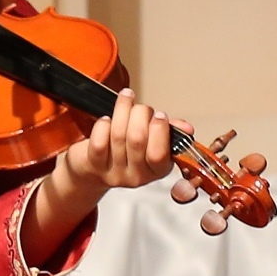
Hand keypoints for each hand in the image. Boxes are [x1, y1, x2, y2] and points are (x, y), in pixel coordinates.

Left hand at [27, 89, 181, 263]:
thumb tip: (186, 128)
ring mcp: (113, 173)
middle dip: (140, 115)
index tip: (158, 115)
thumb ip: (169, 133)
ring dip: (122, 111)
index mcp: (157, 170)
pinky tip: (106, 118)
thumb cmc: (126, 150)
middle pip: (138, 139)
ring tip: (125, 99)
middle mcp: (136, 176)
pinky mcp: (92, 166)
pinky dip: (103, 125)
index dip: (160, 130)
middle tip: (138, 107)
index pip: (160, 154)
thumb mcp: (152, 143)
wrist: (91, 170)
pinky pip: (98, 142)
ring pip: (118, 136)